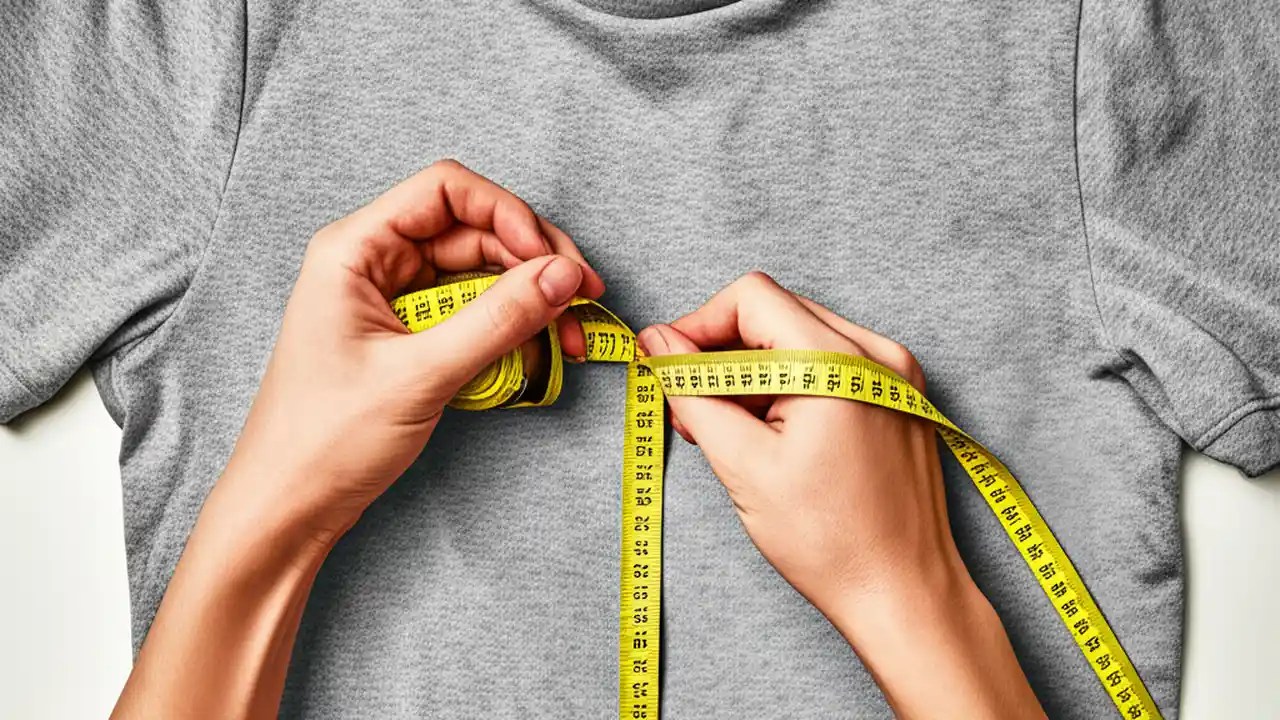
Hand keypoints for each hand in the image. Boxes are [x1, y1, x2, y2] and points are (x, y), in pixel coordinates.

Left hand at [218, 159, 604, 546]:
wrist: (287, 508)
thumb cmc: (324, 441)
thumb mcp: (420, 374)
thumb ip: (498, 319)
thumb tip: (563, 275)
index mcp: (355, 249)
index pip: (446, 190)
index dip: (508, 214)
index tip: (549, 260)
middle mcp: (375, 263)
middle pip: (475, 230)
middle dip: (534, 261)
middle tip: (582, 298)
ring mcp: (395, 301)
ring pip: (481, 274)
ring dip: (530, 299)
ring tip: (569, 337)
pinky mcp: (411, 337)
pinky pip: (474, 314)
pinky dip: (510, 330)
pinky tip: (537, 355)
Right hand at [638, 271, 951, 611]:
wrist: (904, 595)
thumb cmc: (832, 543)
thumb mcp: (743, 465)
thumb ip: (694, 392)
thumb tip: (657, 344)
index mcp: (837, 362)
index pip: (751, 297)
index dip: (698, 325)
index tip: (669, 365)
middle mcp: (876, 353)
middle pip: (775, 312)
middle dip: (722, 352)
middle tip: (691, 408)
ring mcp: (895, 373)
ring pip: (800, 337)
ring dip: (754, 371)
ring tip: (730, 431)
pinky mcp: (900, 396)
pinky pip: (831, 364)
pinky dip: (790, 384)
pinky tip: (771, 434)